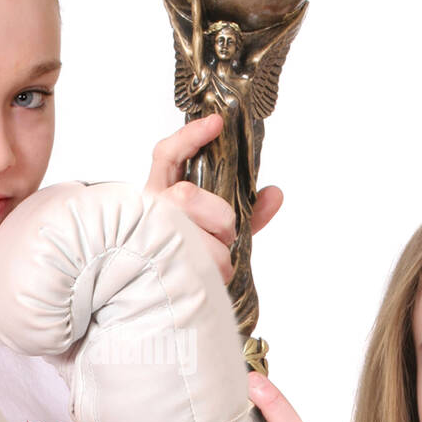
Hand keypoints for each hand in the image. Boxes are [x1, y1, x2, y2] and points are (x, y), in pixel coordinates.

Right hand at [146, 115, 283, 283]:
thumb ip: (248, 212)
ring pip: (193, 234)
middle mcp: (148, 211)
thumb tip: (275, 193)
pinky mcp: (155, 266)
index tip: (217, 123)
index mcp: (160, 194)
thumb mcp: (221, 230)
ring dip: (218, 253)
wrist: (162, 298)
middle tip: (226, 233)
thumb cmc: (190, 258)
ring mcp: (146, 237)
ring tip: (213, 263)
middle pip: (185, 195)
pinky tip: (208, 278)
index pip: (167, 155)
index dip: (189, 137)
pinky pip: (198, 264)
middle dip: (219, 217)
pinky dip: (214, 273)